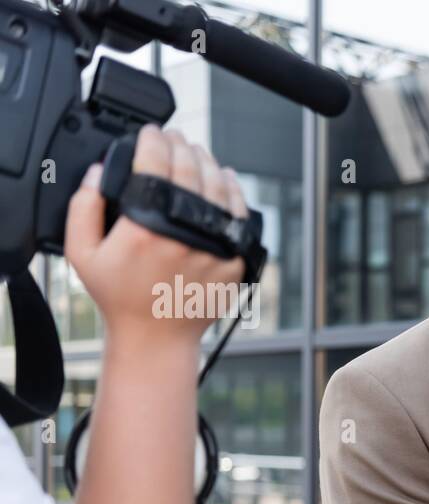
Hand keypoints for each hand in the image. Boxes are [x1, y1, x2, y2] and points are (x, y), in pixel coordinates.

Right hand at [65, 125, 250, 347]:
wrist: (157, 337)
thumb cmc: (119, 297)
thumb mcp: (82, 253)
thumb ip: (83, 207)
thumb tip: (98, 171)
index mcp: (145, 229)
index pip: (154, 165)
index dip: (152, 140)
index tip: (150, 133)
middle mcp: (183, 235)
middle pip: (190, 169)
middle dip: (181, 145)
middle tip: (173, 138)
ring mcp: (213, 247)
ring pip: (219, 187)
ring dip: (208, 162)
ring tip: (196, 153)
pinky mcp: (234, 260)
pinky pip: (239, 216)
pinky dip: (232, 191)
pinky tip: (224, 178)